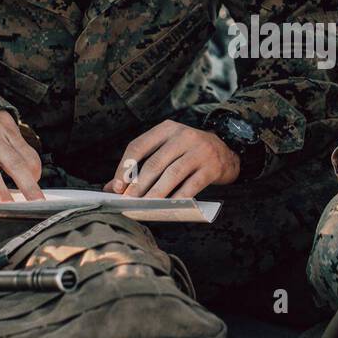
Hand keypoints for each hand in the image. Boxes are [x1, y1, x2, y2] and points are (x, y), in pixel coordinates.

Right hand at [0, 109, 45, 203]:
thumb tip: (34, 173)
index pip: (27, 155)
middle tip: (37, 204)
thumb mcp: (2, 126)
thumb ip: (17, 147)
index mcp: (7, 133)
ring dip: (0, 192)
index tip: (39, 191)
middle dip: (27, 185)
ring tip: (8, 208)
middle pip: (14, 164)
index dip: (36, 172)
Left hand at [105, 120, 239, 198]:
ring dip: (156, 194)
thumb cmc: (188, 153)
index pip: (139, 145)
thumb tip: (111, 188)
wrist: (226, 153)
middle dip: (138, 185)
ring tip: (144, 207)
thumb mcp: (166, 151)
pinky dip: (177, 199)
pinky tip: (167, 209)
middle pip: (155, 162)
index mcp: (167, 128)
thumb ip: (140, 165)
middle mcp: (183, 136)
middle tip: (127, 201)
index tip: (117, 186)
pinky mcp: (211, 167)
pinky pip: (191, 186)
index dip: (125, 167)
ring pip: (172, 175)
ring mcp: (200, 151)